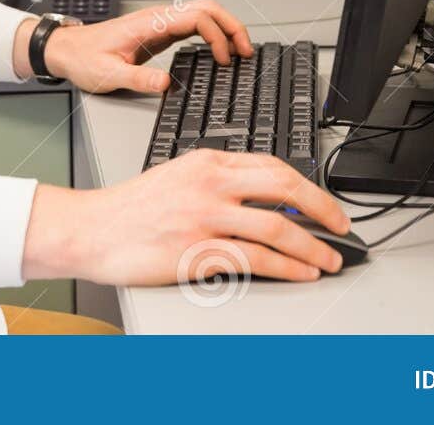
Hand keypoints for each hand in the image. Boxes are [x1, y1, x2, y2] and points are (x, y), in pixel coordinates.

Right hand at [21, 150, 351, 284]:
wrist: (91, 229)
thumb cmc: (130, 208)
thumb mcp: (178, 175)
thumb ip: (218, 180)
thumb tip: (262, 197)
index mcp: (207, 160)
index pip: (272, 165)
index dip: (308, 185)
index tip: (324, 202)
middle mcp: (210, 183)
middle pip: (284, 187)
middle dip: (323, 208)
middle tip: (342, 226)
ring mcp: (205, 217)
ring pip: (277, 226)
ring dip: (312, 246)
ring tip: (329, 259)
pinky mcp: (198, 251)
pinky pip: (256, 259)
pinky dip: (287, 267)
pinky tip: (301, 273)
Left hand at [25, 0, 252, 93]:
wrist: (67, 50)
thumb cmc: (84, 58)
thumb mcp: (108, 75)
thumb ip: (138, 79)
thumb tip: (167, 84)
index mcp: (150, 23)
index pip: (196, 17)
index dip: (217, 35)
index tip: (224, 60)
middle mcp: (158, 18)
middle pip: (207, 8)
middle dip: (232, 26)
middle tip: (247, 51)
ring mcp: (161, 23)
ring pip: (204, 13)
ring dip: (226, 27)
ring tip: (241, 51)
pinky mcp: (161, 31)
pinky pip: (195, 24)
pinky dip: (214, 33)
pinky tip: (220, 50)